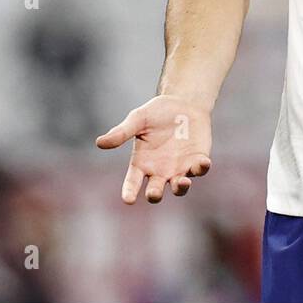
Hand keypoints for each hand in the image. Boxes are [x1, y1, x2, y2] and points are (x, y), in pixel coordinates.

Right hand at [96, 95, 213, 203]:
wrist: (184, 103)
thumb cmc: (157, 112)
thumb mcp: (138, 119)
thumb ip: (122, 132)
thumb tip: (100, 143)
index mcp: (141, 163)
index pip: (132, 183)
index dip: (129, 192)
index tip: (128, 200)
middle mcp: (159, 171)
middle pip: (155, 191)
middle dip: (155, 194)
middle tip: (153, 193)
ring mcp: (179, 168)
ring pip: (179, 187)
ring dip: (181, 187)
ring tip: (182, 181)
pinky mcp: (197, 160)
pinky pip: (199, 169)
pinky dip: (201, 168)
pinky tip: (202, 163)